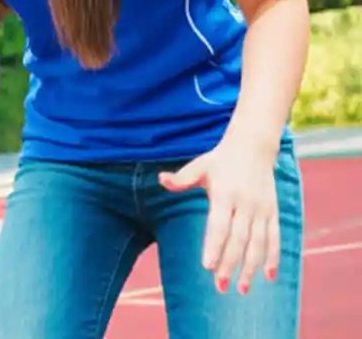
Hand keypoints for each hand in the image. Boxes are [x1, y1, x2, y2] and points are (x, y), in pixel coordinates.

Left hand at [159, 137, 280, 294]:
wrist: (254, 146)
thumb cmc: (220, 159)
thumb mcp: (199, 166)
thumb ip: (181, 178)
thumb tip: (161, 179)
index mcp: (225, 194)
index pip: (219, 225)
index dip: (214, 246)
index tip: (207, 266)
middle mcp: (245, 203)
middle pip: (238, 239)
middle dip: (229, 264)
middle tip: (220, 286)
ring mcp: (262, 209)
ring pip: (258, 243)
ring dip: (251, 268)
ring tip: (243, 289)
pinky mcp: (273, 211)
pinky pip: (275, 237)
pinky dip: (274, 257)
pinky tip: (269, 276)